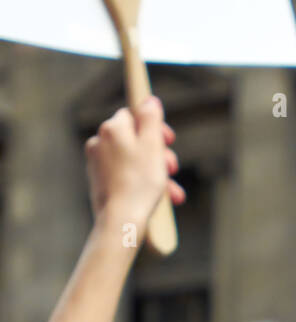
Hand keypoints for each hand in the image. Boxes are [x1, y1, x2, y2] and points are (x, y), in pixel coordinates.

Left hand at [85, 96, 185, 229]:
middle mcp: (99, 142)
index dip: (154, 127)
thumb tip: (149, 100)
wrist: (120, 221)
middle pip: (135, 140)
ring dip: (155, 174)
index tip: (169, 140)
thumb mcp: (153, 144)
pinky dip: (141, 185)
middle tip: (173, 168)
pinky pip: (125, 178)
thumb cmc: (139, 183)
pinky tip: (158, 201)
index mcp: (112, 128)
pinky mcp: (99, 184)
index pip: (134, 116)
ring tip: (172, 194)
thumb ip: (151, 117)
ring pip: (133, 162)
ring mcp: (97, 164)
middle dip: (158, 155)